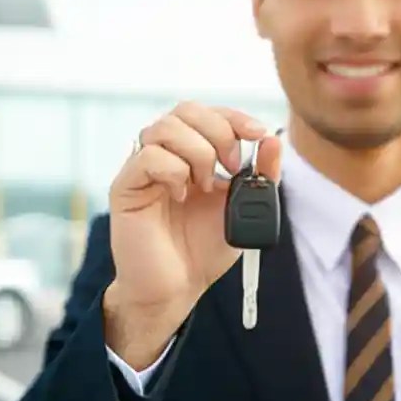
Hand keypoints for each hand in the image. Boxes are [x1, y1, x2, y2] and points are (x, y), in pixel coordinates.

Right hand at [103, 102, 282, 366]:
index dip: (233, 116)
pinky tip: (182, 196)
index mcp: (191, 154)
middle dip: (218, 131)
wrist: (176, 290)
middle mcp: (165, 155)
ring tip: (206, 185)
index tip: (257, 134)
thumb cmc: (203, 250)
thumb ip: (261, 175)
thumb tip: (274, 139)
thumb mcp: (243, 208)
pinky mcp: (125, 187)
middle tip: (232, 166)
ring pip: (164, 128)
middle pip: (185, 110)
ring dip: (197, 152)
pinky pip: (147, 156)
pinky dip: (173, 171)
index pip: (207, 113)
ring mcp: (143, 169)